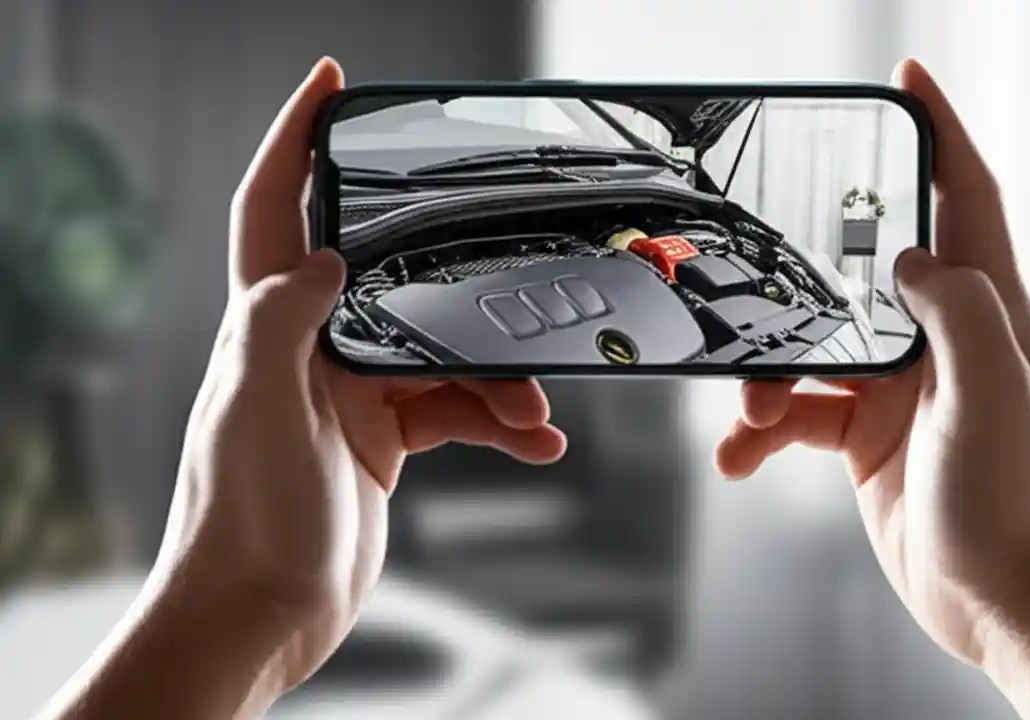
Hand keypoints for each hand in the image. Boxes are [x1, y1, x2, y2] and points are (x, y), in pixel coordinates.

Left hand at [156, 58, 565, 696]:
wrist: (261, 612)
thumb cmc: (241, 515)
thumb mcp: (254, 406)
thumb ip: (280, 319)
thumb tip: (326, 256)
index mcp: (269, 324)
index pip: (275, 207)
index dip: (297, 138)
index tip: (335, 84)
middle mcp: (310, 347)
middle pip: (396, 280)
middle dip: (459, 283)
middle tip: (511, 273)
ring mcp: (351, 394)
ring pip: (444, 352)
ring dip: (498, 378)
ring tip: (536, 413)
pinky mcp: (383, 440)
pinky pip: (457, 412)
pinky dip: (500, 423)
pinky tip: (537, 442)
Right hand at [719, 57, 1029, 663]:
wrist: (1003, 601)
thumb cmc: (1016, 502)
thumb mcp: (994, 390)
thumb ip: (953, 306)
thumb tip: (903, 258)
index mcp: (981, 310)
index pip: (963, 195)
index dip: (938, 130)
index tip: (903, 80)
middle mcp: (936, 339)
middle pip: (860, 264)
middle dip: (805, 263)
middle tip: (759, 259)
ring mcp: (897, 388)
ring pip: (808, 345)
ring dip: (764, 374)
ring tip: (751, 416)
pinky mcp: (864, 438)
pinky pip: (794, 416)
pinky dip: (757, 433)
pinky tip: (737, 457)